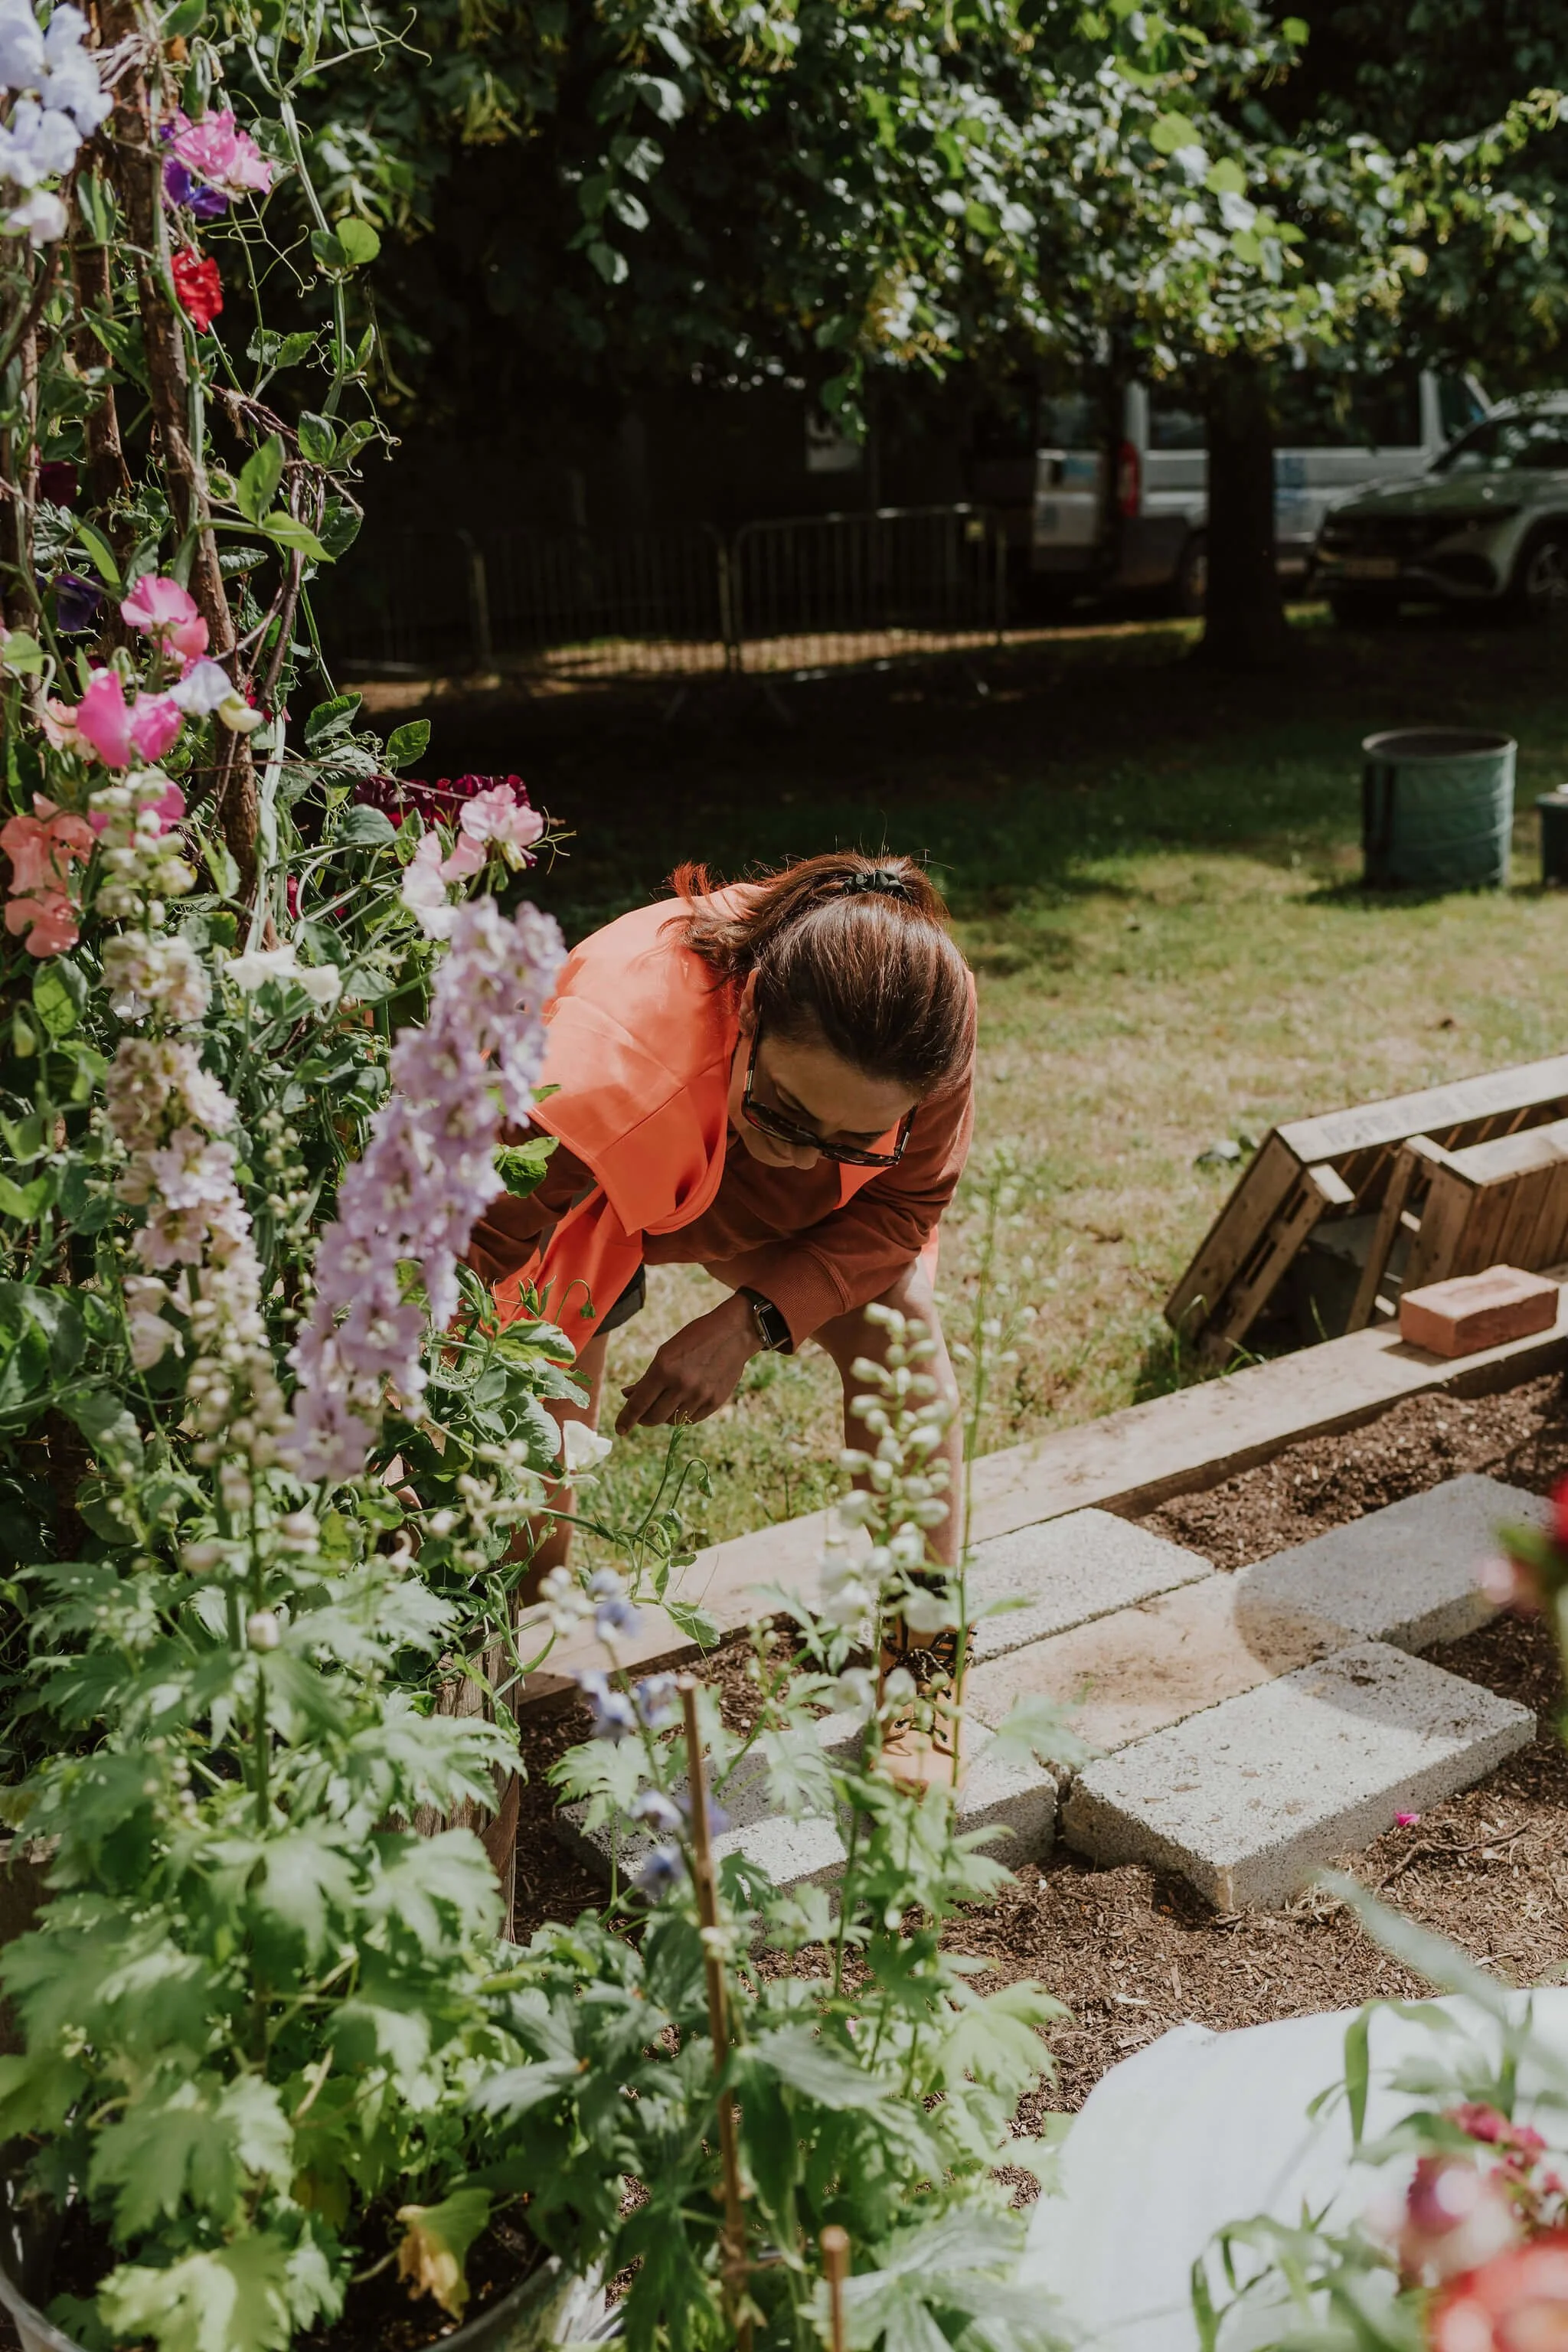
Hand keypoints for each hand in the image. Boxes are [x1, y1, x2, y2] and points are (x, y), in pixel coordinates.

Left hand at [615, 1292, 760, 1433]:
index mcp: (664, 1369)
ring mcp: (700, 1395)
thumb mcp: (665, 1352)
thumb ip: (647, 1378)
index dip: (626, 1419)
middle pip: (654, 1417)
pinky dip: (682, 1415)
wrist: (734, 1333)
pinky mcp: (715, 1402)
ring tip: (665, 1402)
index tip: (620, 1429)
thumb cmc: (694, 1338)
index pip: (638, 1404)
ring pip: (672, 1420)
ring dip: (664, 1415)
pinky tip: (682, 1404)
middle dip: (644, 1418)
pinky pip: (691, 1419)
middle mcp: (681, 1385)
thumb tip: (627, 1396)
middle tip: (642, 1414)